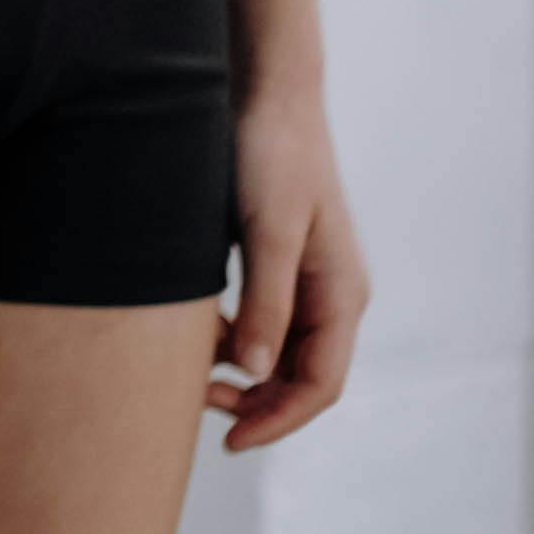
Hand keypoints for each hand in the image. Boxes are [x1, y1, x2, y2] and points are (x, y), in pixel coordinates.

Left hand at [217, 85, 365, 448]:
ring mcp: (308, 280)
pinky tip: (197, 333)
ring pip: (279, 353)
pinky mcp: (279, 264)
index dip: (277, 420)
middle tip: (198, 405)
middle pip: (301, 377)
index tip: (229, 440)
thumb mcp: (268, 232)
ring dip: (242, 373)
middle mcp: (332, 294)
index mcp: (342, 294)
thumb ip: (265, 302)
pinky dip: (233, 338)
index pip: (320, 384)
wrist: (267, 93)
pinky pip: (263, 322)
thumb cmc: (272, 154)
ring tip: (191, 373)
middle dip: (256, 403)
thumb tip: (254, 373)